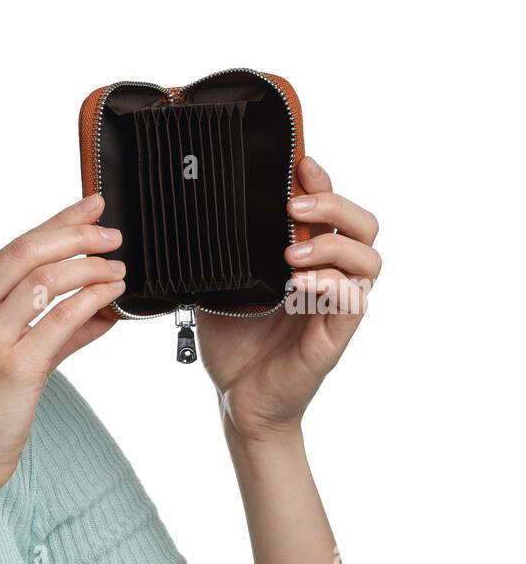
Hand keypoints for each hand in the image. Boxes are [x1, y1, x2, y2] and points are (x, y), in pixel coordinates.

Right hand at [0, 192, 126, 494]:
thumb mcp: (13, 353)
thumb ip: (56, 327)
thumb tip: (101, 305)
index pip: (18, 244)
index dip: (61, 220)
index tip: (93, 207)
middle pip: (30, 250)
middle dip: (78, 235)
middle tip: (112, 237)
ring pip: (47, 278)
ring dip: (92, 268)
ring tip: (117, 272)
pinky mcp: (14, 365)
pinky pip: (61, 316)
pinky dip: (92, 299)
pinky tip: (110, 296)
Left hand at [197, 155, 381, 443]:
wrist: (237, 399)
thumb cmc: (234, 344)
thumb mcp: (220, 287)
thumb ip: (220, 255)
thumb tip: (194, 216)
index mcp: (308, 261)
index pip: (331, 211)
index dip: (323, 183)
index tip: (300, 163)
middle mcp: (330, 279)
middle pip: (363, 226)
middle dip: (334, 205)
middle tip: (293, 206)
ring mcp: (337, 306)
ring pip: (369, 258)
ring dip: (334, 244)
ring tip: (294, 251)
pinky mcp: (336, 335)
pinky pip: (354, 299)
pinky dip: (330, 284)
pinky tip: (297, 285)